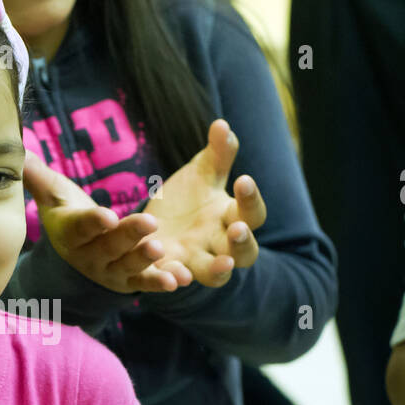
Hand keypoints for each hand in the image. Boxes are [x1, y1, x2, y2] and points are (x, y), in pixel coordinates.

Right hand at [23, 151, 192, 293]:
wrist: (78, 248)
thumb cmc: (67, 211)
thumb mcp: (54, 193)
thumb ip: (38, 175)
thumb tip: (18, 150)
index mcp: (69, 233)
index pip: (80, 227)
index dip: (92, 222)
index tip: (105, 215)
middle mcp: (88, 256)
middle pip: (109, 246)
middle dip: (128, 235)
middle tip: (149, 223)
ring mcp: (110, 271)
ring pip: (128, 266)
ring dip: (144, 259)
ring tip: (160, 248)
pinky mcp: (129, 281)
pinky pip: (145, 283)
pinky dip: (161, 282)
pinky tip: (178, 280)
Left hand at [145, 120, 265, 287]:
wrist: (152, 224)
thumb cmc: (187, 198)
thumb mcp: (200, 174)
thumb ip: (216, 154)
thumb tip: (222, 124)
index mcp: (231, 216)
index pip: (252, 213)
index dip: (251, 198)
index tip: (243, 179)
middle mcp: (219, 244)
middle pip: (245, 252)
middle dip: (243, 242)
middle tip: (238, 229)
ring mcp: (196, 261)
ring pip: (217, 274)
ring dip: (220, 271)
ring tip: (221, 265)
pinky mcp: (169, 272)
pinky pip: (176, 280)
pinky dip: (176, 279)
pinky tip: (173, 276)